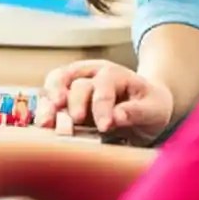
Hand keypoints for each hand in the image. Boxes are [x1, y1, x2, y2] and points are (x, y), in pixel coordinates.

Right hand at [36, 60, 173, 143]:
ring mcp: (75, 83)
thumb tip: (117, 117)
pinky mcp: (65, 97)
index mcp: (114, 73)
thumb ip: (138, 111)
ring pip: (55, 84)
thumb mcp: (154, 108)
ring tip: (47, 122)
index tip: (105, 126)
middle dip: (74, 104)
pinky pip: (48, 98)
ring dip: (49, 104)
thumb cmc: (149, 105)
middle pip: (76, 84)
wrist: (142, 106)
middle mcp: (90, 74)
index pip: (103, 85)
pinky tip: (44, 123)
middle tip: (75, 124)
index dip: (102, 106)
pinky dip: (44, 109)